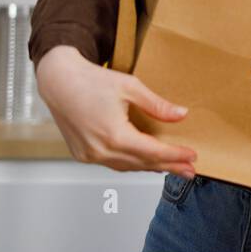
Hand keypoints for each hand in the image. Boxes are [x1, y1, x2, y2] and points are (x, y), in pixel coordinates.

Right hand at [35, 44, 197, 177]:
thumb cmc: (91, 80)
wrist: (58, 81)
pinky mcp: (82, 154)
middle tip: (189, 170)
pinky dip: (131, 164)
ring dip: (151, 167)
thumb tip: (181, 115)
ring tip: (172, 168)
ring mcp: (89, 155)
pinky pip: (113, 164)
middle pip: (143, 163)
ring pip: (128, 166)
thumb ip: (157, 105)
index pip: (153, 152)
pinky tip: (145, 162)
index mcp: (114, 135)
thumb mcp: (130, 87)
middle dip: (169, 166)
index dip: (175, 155)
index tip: (192, 156)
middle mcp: (100, 150)